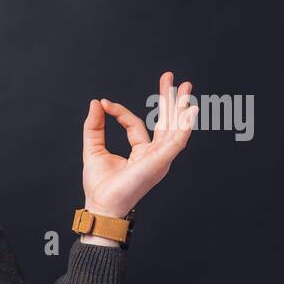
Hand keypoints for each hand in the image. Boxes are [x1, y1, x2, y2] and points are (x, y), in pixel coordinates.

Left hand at [80, 71, 194, 217]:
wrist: (101, 205)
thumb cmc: (100, 186)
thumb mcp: (93, 149)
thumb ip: (94, 126)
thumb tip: (96, 103)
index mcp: (141, 152)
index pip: (135, 125)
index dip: (120, 112)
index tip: (105, 104)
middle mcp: (154, 154)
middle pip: (166, 122)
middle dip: (170, 100)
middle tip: (172, 77)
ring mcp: (160, 158)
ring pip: (174, 128)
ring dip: (181, 107)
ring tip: (185, 87)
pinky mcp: (161, 162)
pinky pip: (176, 141)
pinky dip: (185, 126)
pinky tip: (191, 111)